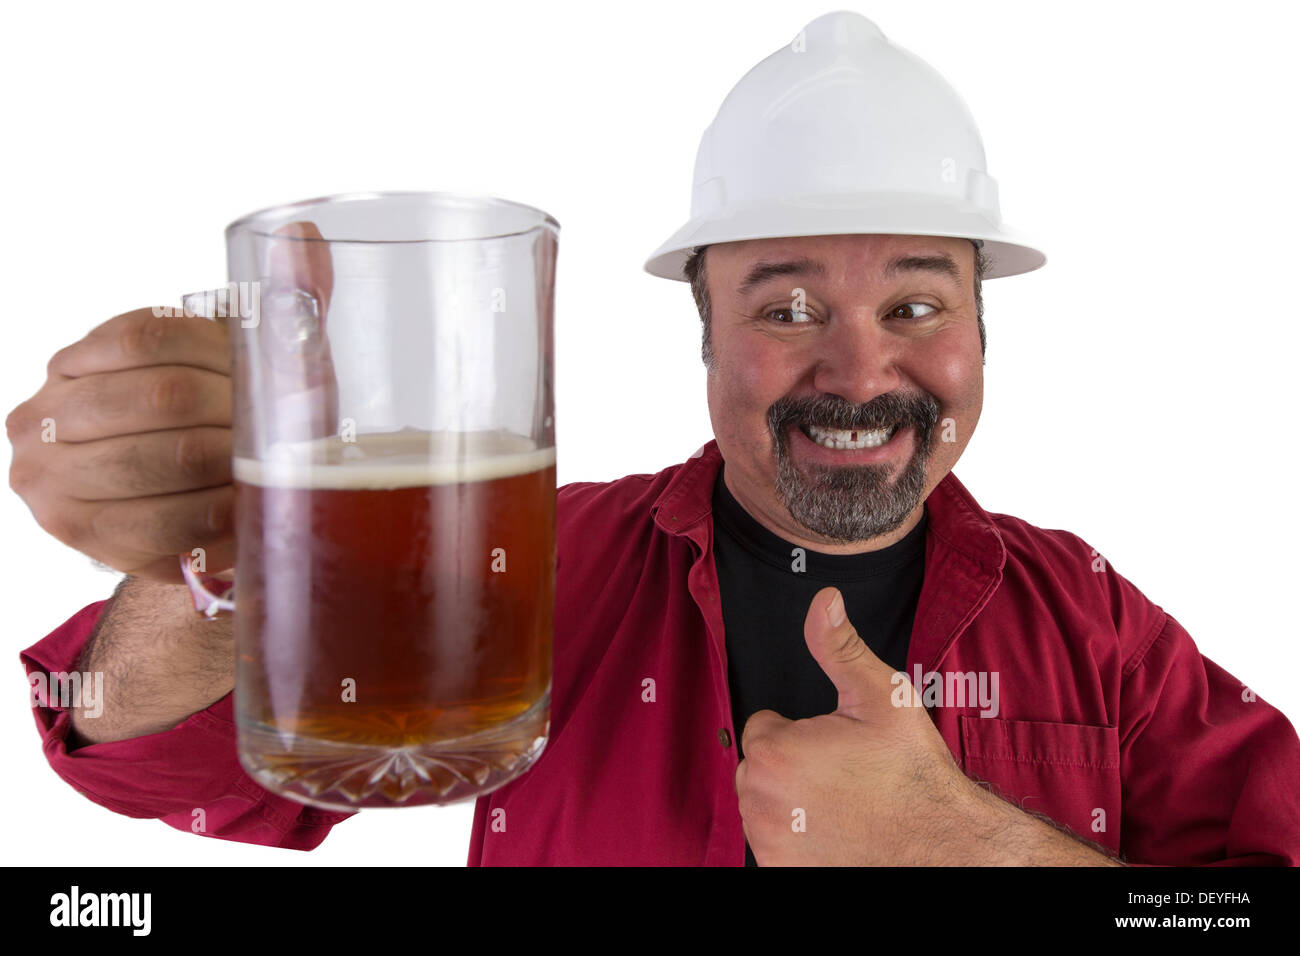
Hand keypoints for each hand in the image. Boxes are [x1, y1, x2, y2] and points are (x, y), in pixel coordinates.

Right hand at [6, 222, 336, 580]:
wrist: (191, 514)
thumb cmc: (228, 426)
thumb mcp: (253, 361)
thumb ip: (281, 299)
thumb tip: (307, 233)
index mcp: (84, 356)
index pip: (152, 334)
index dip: (227, 355)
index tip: (279, 375)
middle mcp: (49, 409)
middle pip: (163, 395)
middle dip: (240, 414)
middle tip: (290, 428)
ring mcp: (52, 475)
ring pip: (164, 457)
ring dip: (234, 463)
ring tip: (270, 464)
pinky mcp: (82, 532)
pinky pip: (162, 521)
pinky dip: (216, 512)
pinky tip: (244, 506)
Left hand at [735, 586, 982, 864]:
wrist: (944, 847)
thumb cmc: (913, 775)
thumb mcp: (882, 697)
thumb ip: (839, 647)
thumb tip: (825, 600)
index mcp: (775, 751)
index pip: (764, 728)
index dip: (802, 733)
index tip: (836, 747)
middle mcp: (759, 799)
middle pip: (759, 767)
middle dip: (791, 766)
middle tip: (843, 776)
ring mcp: (767, 842)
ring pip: (765, 805)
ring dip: (791, 802)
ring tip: (842, 804)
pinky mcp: (779, 870)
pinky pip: (773, 841)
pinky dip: (795, 837)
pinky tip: (834, 832)